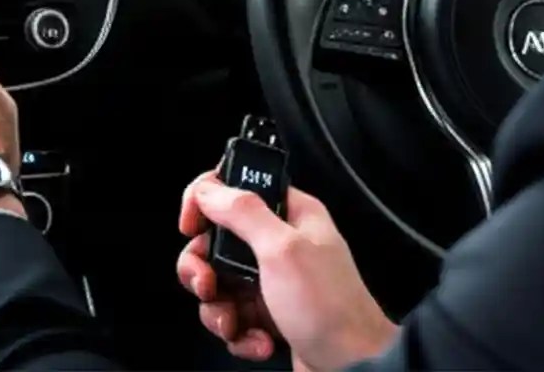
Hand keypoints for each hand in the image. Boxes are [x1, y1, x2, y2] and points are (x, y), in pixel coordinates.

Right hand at [176, 173, 396, 371]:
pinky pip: (233, 316)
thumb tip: (209, 189)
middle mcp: (280, 244)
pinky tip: (259, 341)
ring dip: (218, 309)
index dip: (205, 202)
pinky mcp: (268, 314)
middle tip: (206, 285)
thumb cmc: (330, 307)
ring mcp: (272, 281)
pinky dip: (239, 333)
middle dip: (202, 267)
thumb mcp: (283, 251)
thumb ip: (244, 213)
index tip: (190, 225)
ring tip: (234, 324)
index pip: (237, 188)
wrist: (354, 369)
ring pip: (218, 283)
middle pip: (216, 241)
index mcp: (290, 215)